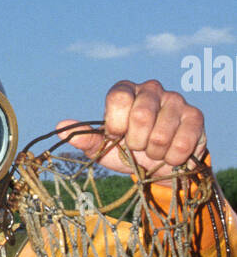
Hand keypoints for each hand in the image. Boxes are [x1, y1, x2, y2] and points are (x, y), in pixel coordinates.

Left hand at [57, 80, 206, 179]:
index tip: (116, 136)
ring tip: (153, 152)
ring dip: (154, 153)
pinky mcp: (195, 116)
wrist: (160, 166)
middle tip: (136, 147)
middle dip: (135, 141)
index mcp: (125, 91)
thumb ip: (85, 139)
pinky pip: (181, 143)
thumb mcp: (104, 149)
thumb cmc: (128, 152)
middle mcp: (151, 89)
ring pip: (161, 133)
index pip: (118, 96)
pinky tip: (170, 155)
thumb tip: (60, 128)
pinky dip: (172, 158)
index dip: (116, 123)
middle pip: (141, 114)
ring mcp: (176, 100)